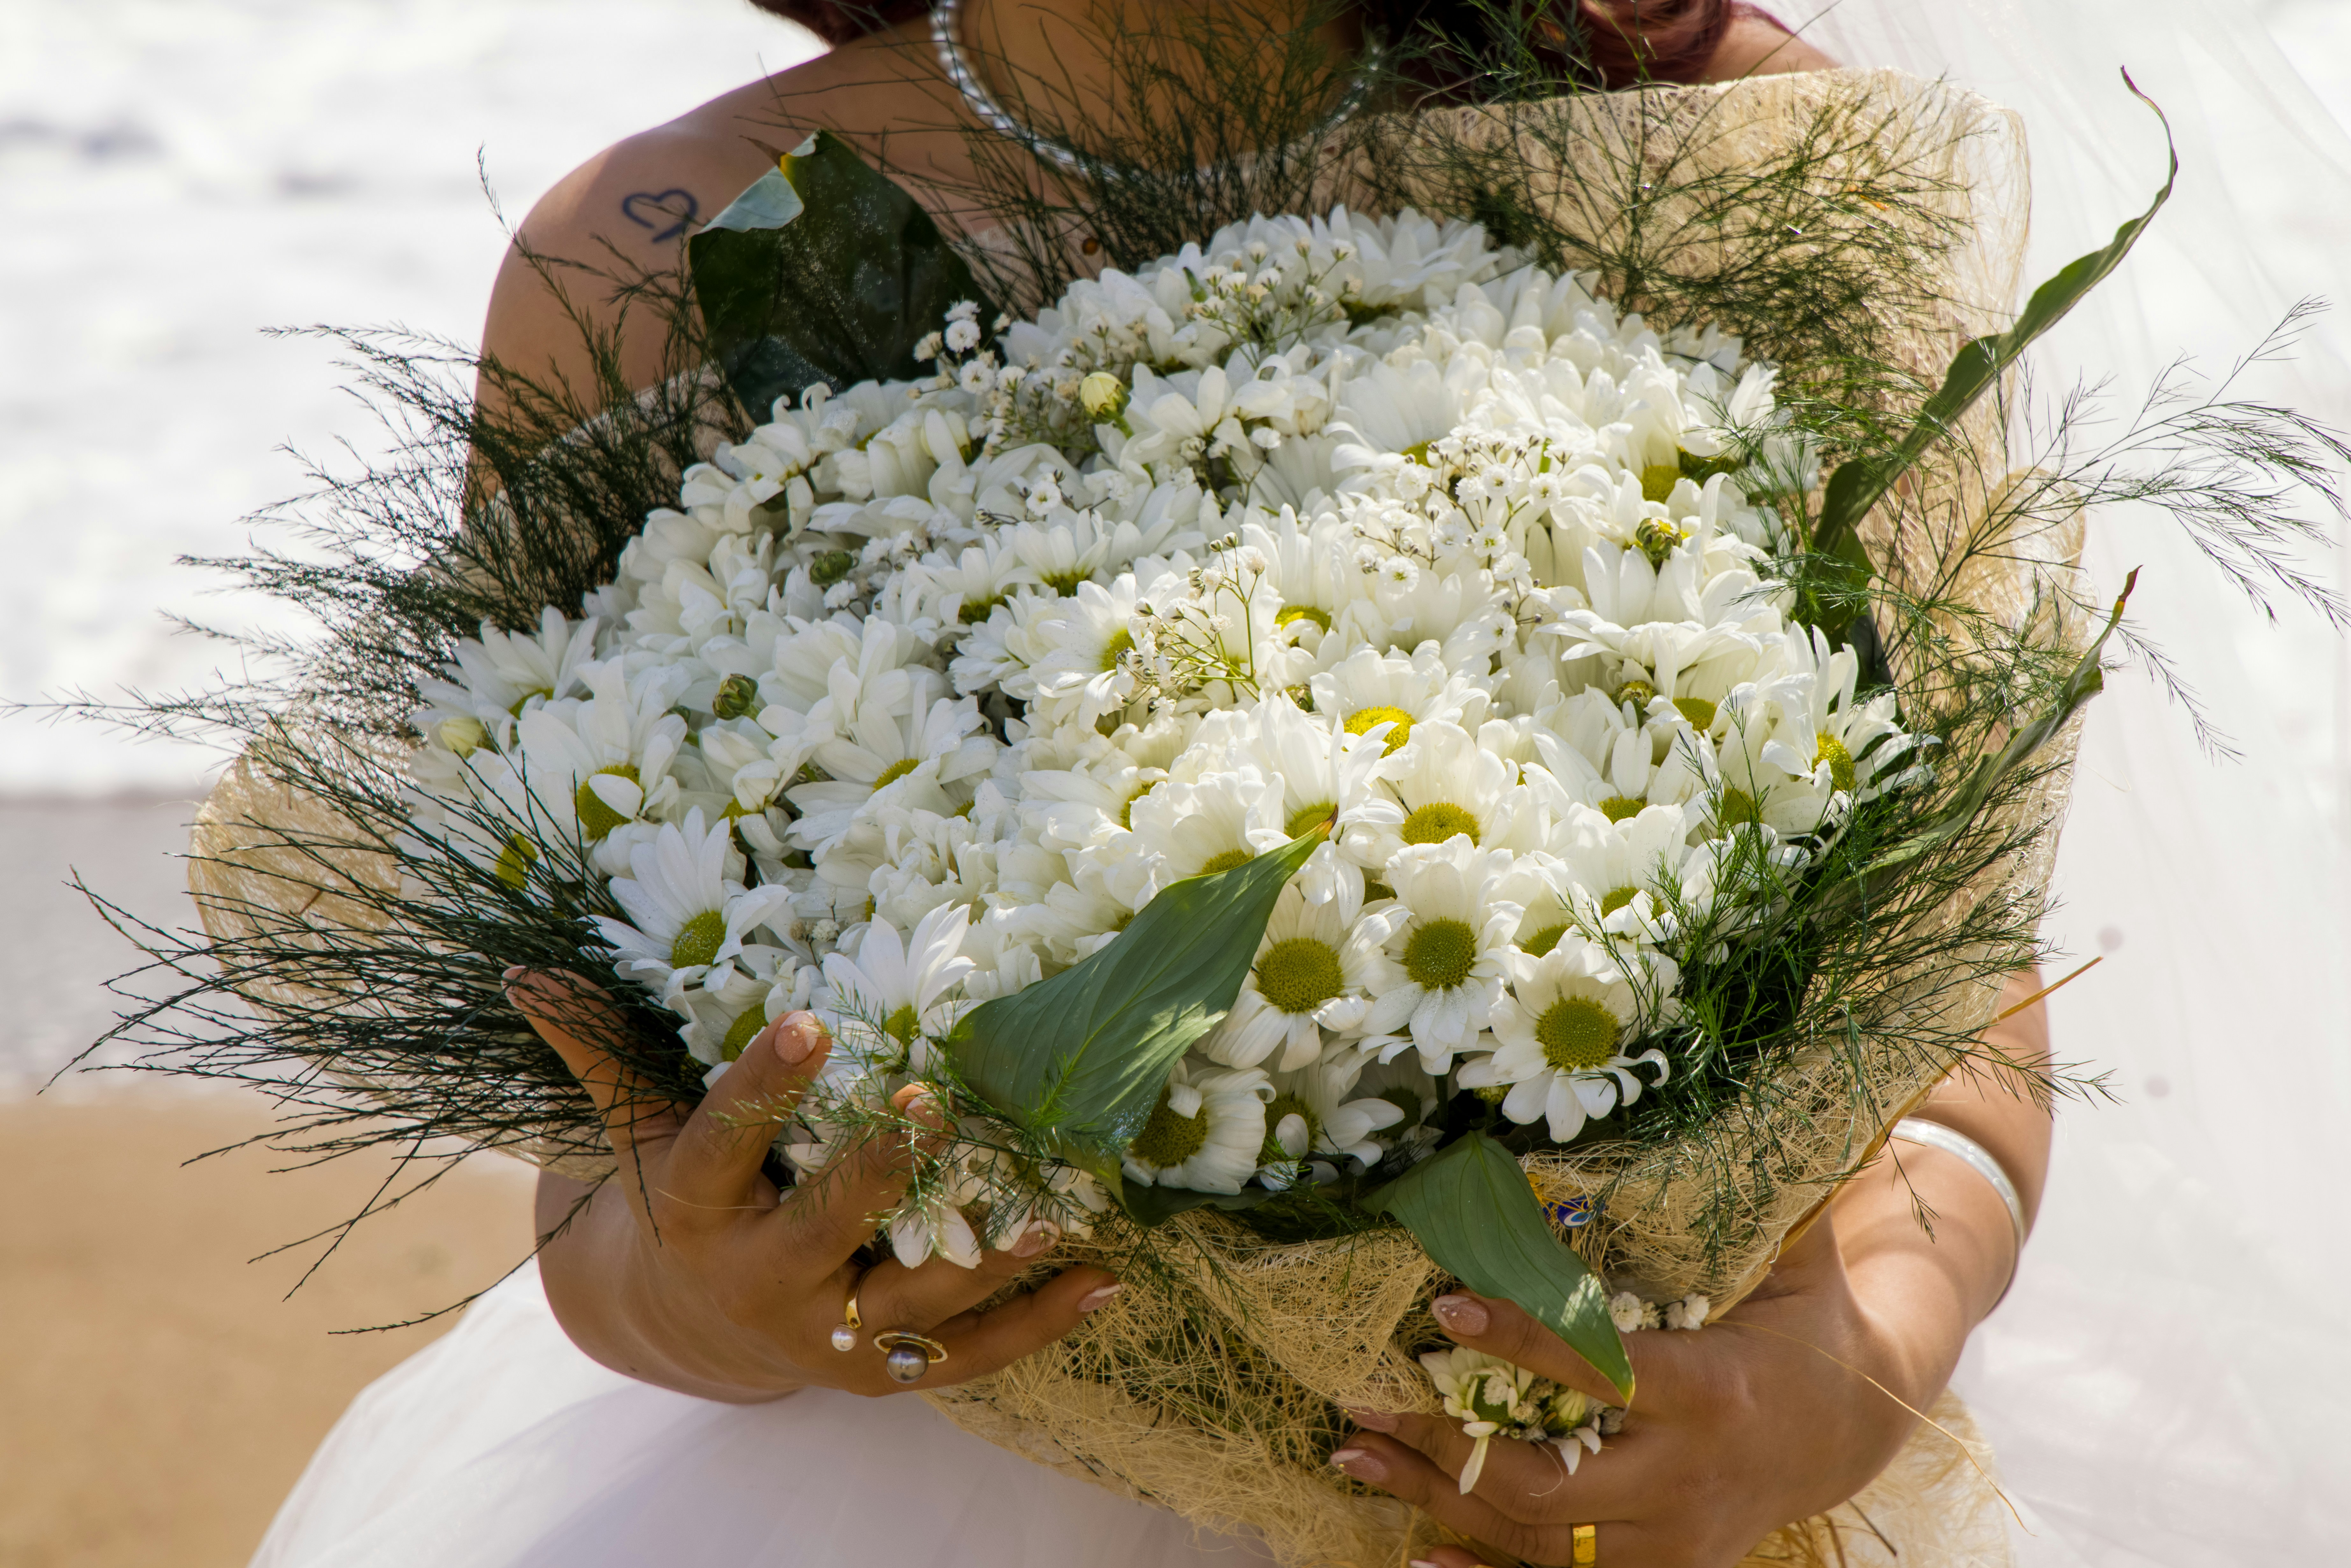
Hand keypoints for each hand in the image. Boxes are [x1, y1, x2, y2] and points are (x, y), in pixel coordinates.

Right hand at [511, 969, 1120, 1401]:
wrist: (689, 1322)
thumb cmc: (679, 1196)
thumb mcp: (635, 1130)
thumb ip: (598, 1051)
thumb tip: (527, 976)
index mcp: (697, 1213)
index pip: (723, 1144)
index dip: (762, 1087)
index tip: (808, 1020)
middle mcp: (761, 1280)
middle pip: (820, 1232)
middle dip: (874, 1178)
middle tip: (933, 1110)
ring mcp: (829, 1335)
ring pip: (913, 1304)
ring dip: (986, 1258)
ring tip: (1055, 1207)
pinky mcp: (886, 1373)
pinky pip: (970, 1357)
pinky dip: (1040, 1323)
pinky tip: (1106, 1277)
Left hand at [1331, 1212, 1932, 1566]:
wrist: (1855, 1425)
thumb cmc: (1804, 1317)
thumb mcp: (1786, 1254)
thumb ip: (1735, 1200)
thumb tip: (1693, 1102)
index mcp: (1715, 1393)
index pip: (1601, 1372)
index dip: (1523, 1340)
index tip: (1445, 1305)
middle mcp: (1690, 1481)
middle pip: (1549, 1486)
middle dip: (1447, 1446)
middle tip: (1364, 1401)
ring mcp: (1676, 1542)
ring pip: (1541, 1543)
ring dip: (1438, 1502)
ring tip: (1355, 1456)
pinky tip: (1418, 1555)